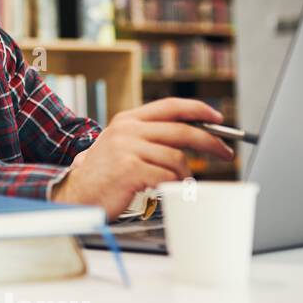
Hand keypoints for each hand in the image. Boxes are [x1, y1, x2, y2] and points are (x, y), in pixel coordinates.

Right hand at [51, 98, 235, 218]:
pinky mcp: (129, 170)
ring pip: (177, 158)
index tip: (218, 119)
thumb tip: (192, 135)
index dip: (199, 110)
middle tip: (226, 153)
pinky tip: (166, 190)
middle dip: (211, 143)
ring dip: (185, 174)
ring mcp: (127, 149)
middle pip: (183, 130)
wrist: (76, 195)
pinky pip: (167, 177)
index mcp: (128, 120)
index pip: (172, 106)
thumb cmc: (103, 175)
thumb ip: (150, 137)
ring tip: (180, 183)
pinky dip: (173, 186)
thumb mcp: (122, 145)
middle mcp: (127, 130)